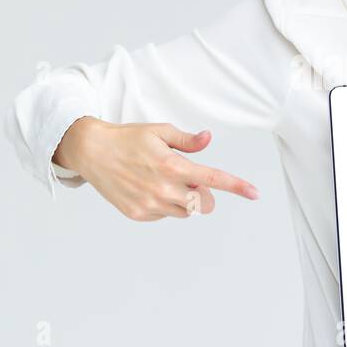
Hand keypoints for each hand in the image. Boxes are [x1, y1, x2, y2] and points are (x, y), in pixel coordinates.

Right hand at [54, 118, 259, 220]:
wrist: (91, 152)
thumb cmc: (127, 139)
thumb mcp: (159, 131)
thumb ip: (187, 140)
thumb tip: (208, 139)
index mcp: (172, 166)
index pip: (212, 179)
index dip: (237, 186)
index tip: (255, 193)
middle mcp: (163, 188)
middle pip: (203, 203)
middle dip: (203, 193)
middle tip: (188, 177)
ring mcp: (150, 204)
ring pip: (185, 211)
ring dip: (185, 200)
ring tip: (163, 180)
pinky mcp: (138, 214)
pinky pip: (165, 215)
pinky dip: (165, 205)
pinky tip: (148, 188)